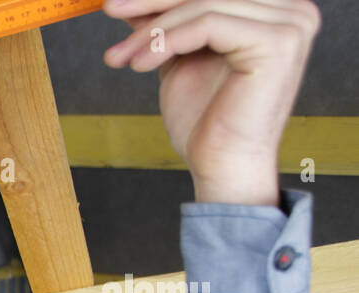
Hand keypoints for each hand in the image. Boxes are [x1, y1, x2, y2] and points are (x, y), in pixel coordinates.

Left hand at [102, 0, 320, 205]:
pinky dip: (166, 41)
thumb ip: (166, 24)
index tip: (115, 5)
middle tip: (110, 11)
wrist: (222, 166)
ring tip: (120, 56)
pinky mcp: (278, 42)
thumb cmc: (206, 120)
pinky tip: (140, 64)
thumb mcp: (179, 57)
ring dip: (152, 29)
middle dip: (151, 0)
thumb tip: (132, 0)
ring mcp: (291, 23)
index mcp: (275, 7)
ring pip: (204, 3)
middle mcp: (292, 8)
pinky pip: (208, 24)